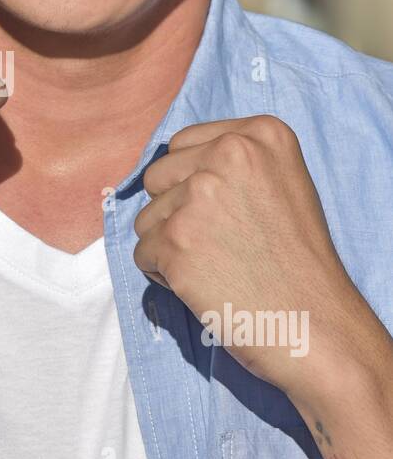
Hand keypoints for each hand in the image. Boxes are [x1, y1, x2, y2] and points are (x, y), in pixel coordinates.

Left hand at [133, 115, 359, 394]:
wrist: (316, 324)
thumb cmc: (298, 263)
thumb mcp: (281, 185)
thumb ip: (232, 165)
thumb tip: (170, 167)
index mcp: (260, 133)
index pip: (183, 145)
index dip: (194, 185)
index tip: (229, 215)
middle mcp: (228, 153)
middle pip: (158, 176)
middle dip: (176, 212)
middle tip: (222, 245)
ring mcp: (200, 195)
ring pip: (147, 217)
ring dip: (170, 246)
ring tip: (218, 266)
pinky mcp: (175, 239)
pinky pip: (143, 253)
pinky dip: (165, 276)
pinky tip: (206, 285)